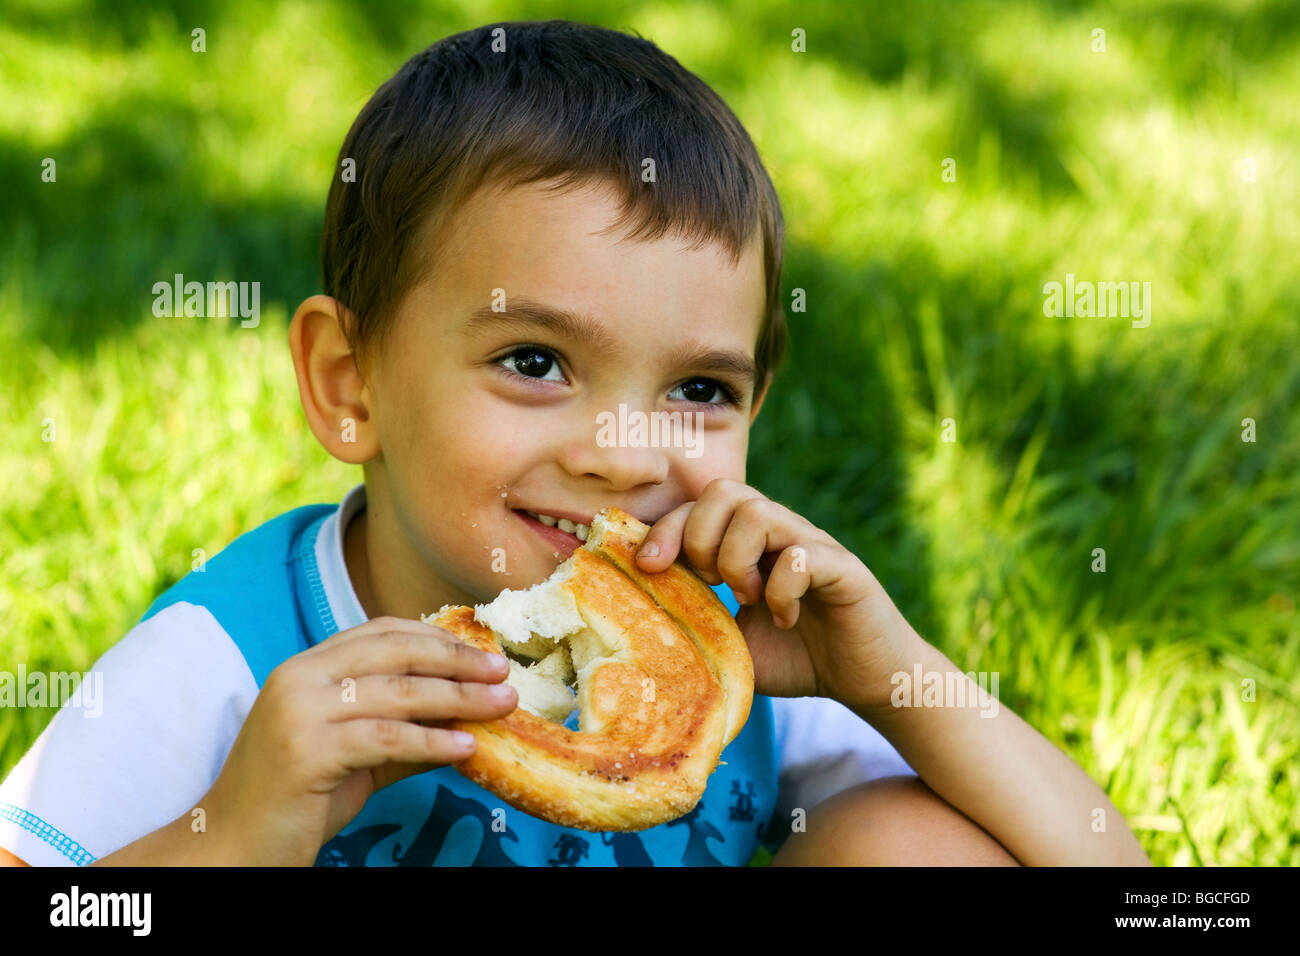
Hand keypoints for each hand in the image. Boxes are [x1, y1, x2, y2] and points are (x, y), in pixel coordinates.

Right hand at [202, 616, 517, 864]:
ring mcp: (300, 711)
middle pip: (397, 652)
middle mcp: (300, 677)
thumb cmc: (295, 800)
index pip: (382, 632)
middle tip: (504, 671)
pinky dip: (433, 741)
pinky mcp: (306, 750)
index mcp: (307, 666)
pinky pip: (386, 738)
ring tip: (501, 706)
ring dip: (459, 698)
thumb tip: (469, 720)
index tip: (482, 651)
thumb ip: (406, 731)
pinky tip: (466, 747)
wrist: (233, 846)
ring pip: (399, 692)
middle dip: (458, 660)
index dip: (437, 637)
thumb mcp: (358, 755)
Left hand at [634, 479, 916, 710]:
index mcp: (748, 543)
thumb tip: (639, 616)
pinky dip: (781, 590)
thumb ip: (697, 620)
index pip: (697, 505)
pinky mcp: (843, 568)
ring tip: (749, 600)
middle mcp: (779, 532)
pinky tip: (786, 619)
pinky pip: (801, 555)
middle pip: (725, 492)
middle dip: (699, 539)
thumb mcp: (732, 642)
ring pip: (758, 513)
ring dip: (738, 561)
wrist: (865, 679)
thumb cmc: (797, 658)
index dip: (665, 529)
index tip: (650, 568)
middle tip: (713, 585)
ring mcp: (811, 545)